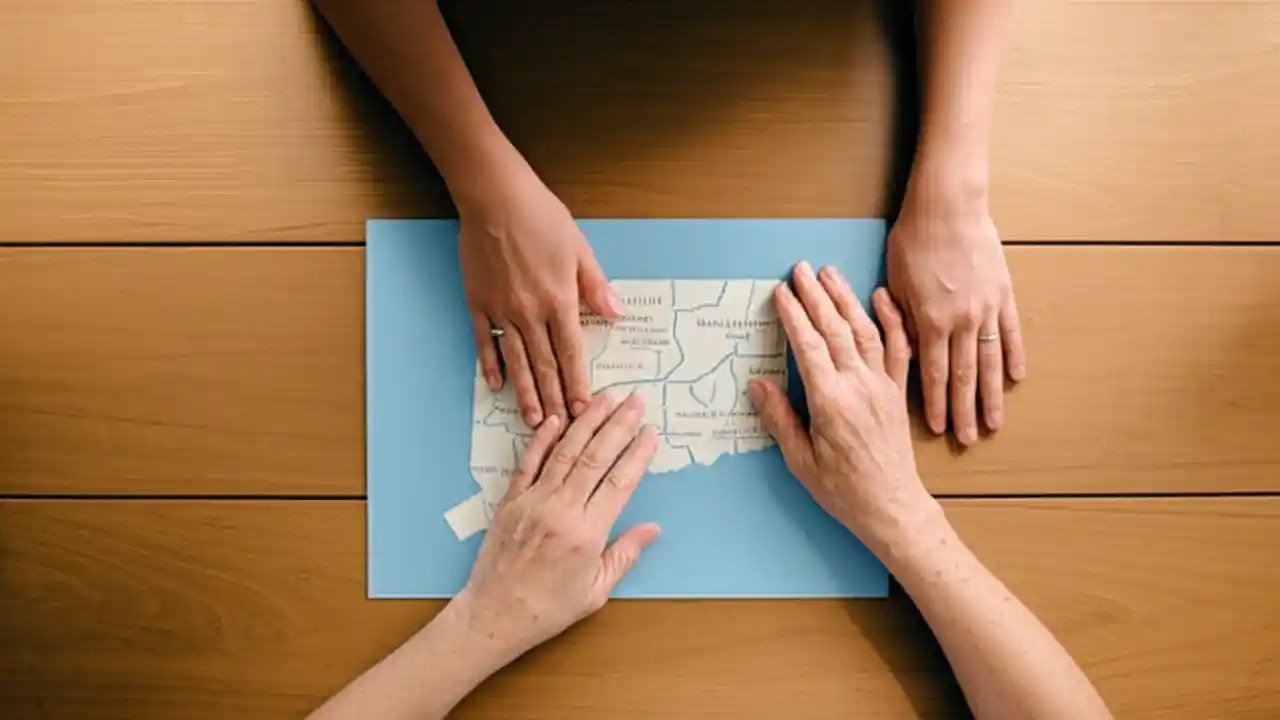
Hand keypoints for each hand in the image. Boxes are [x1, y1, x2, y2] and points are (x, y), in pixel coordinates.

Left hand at [453, 390, 659, 663]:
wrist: (494, 615)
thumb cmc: (548, 609)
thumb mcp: (596, 590)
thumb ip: (625, 554)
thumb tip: (653, 528)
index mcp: (587, 534)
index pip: (620, 482)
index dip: (638, 454)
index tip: (651, 434)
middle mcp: (561, 510)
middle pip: (596, 457)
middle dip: (619, 425)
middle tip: (636, 401)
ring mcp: (533, 501)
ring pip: (565, 451)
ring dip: (587, 421)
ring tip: (605, 397)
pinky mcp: (511, 500)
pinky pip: (529, 462)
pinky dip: (543, 437)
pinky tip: (558, 417)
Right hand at [459, 170, 621, 426]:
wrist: (494, 197)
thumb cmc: (541, 217)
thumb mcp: (579, 248)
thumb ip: (596, 286)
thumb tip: (616, 314)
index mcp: (559, 300)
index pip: (572, 352)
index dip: (579, 383)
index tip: (585, 409)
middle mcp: (530, 312)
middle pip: (544, 364)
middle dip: (555, 399)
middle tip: (562, 429)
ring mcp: (501, 310)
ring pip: (516, 361)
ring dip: (526, 393)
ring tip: (533, 420)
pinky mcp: (478, 303)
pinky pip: (485, 342)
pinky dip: (490, 366)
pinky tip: (495, 386)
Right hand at [748, 262, 935, 556]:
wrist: (891, 506)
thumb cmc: (842, 490)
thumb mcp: (800, 461)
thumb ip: (780, 419)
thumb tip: (757, 383)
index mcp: (831, 403)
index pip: (809, 346)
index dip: (793, 316)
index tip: (780, 292)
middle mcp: (859, 387)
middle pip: (835, 330)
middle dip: (815, 296)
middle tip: (799, 269)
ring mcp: (882, 386)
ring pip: (864, 331)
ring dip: (846, 298)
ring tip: (829, 273)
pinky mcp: (897, 391)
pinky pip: (898, 347)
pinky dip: (890, 319)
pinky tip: (880, 296)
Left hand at [886, 191, 1025, 445]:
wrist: (948, 205)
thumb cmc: (913, 239)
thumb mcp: (895, 281)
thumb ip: (902, 319)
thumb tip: (904, 350)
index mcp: (929, 321)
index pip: (932, 374)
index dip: (935, 404)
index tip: (937, 430)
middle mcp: (960, 321)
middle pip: (964, 376)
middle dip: (964, 412)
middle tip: (967, 441)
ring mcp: (986, 308)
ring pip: (989, 361)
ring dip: (992, 395)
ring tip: (994, 424)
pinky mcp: (1003, 293)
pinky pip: (1010, 331)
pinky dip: (1014, 356)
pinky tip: (1016, 379)